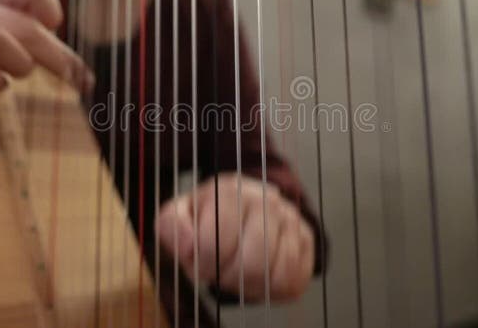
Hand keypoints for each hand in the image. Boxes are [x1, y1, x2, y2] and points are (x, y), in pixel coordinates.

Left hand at [156, 175, 314, 301]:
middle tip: (221, 271)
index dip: (202, 265)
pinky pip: (294, 278)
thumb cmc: (207, 218)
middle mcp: (266, 200)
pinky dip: (273, 287)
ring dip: (249, 285)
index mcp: (230, 190)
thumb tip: (187, 246)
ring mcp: (290, 218)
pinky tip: (259, 276)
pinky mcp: (306, 239)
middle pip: (249, 264)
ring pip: (273, 273)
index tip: (200, 264)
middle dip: (228, 277)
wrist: (243, 209)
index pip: (213, 245)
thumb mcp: (178, 215)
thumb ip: (171, 226)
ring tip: (238, 272)